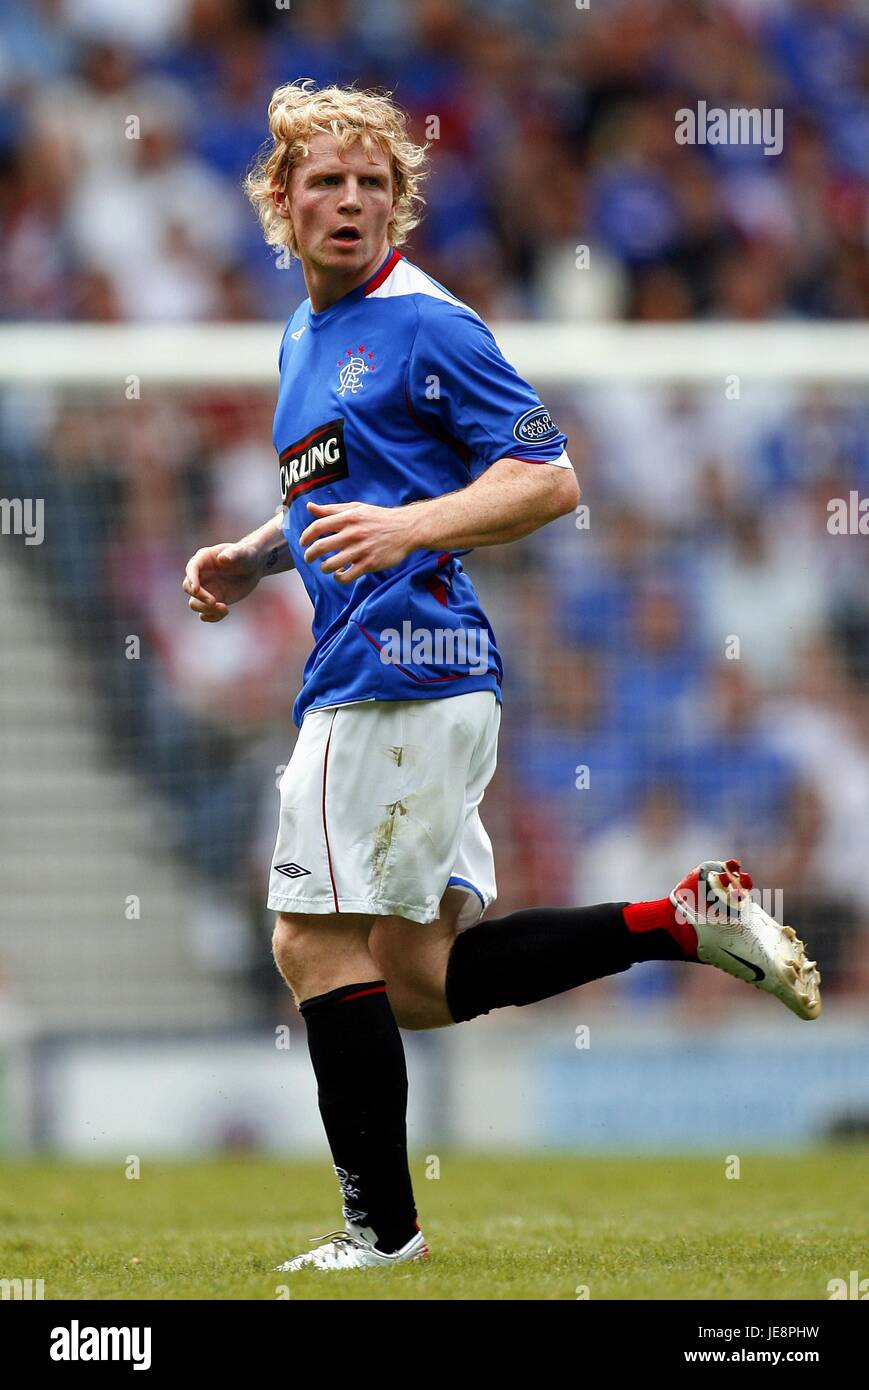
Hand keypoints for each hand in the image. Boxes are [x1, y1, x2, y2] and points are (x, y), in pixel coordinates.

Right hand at [182, 541, 260, 621]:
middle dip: (199, 597)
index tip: (196, 589)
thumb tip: (222, 558)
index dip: (191, 579)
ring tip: (225, 609)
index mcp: (203, 559)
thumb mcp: (243, 552)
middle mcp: (200, 575)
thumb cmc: (247, 554)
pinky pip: (206, 613)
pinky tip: (225, 612)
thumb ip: (233, 554)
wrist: (254, 566)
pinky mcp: (214, 600)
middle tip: (214, 602)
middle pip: (188, 588)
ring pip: (195, 603)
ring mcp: (206, 589)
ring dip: (205, 609)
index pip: (191, 569)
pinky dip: (212, 617)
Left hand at [299, 500, 416, 583]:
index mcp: (348, 517)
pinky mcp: (369, 564)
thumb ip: (331, 509)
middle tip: (309, 558)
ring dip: (324, 568)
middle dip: (309, 555)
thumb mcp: (356, 508)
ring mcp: (361, 550)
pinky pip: (346, 576)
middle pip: (320, 547)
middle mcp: (353, 533)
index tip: (303, 543)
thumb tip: (309, 507)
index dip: (306, 536)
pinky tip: (340, 574)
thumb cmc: (378, 518)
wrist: (406, 529)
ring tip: (325, 566)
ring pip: (331, 564)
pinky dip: (339, 578)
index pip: (318, 527)